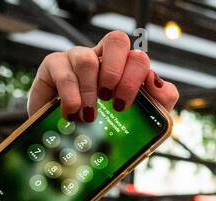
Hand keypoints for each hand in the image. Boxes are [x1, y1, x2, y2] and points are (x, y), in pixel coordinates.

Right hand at [30, 30, 178, 122]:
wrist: (75, 145)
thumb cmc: (112, 128)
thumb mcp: (143, 119)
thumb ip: (161, 99)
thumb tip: (156, 80)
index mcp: (127, 69)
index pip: (137, 57)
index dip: (136, 76)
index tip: (126, 104)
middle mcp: (103, 57)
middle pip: (117, 40)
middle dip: (117, 72)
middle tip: (112, 101)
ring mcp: (77, 57)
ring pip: (87, 59)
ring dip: (90, 91)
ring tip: (90, 115)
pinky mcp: (54, 64)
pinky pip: (64, 72)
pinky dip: (70, 97)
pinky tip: (72, 114)